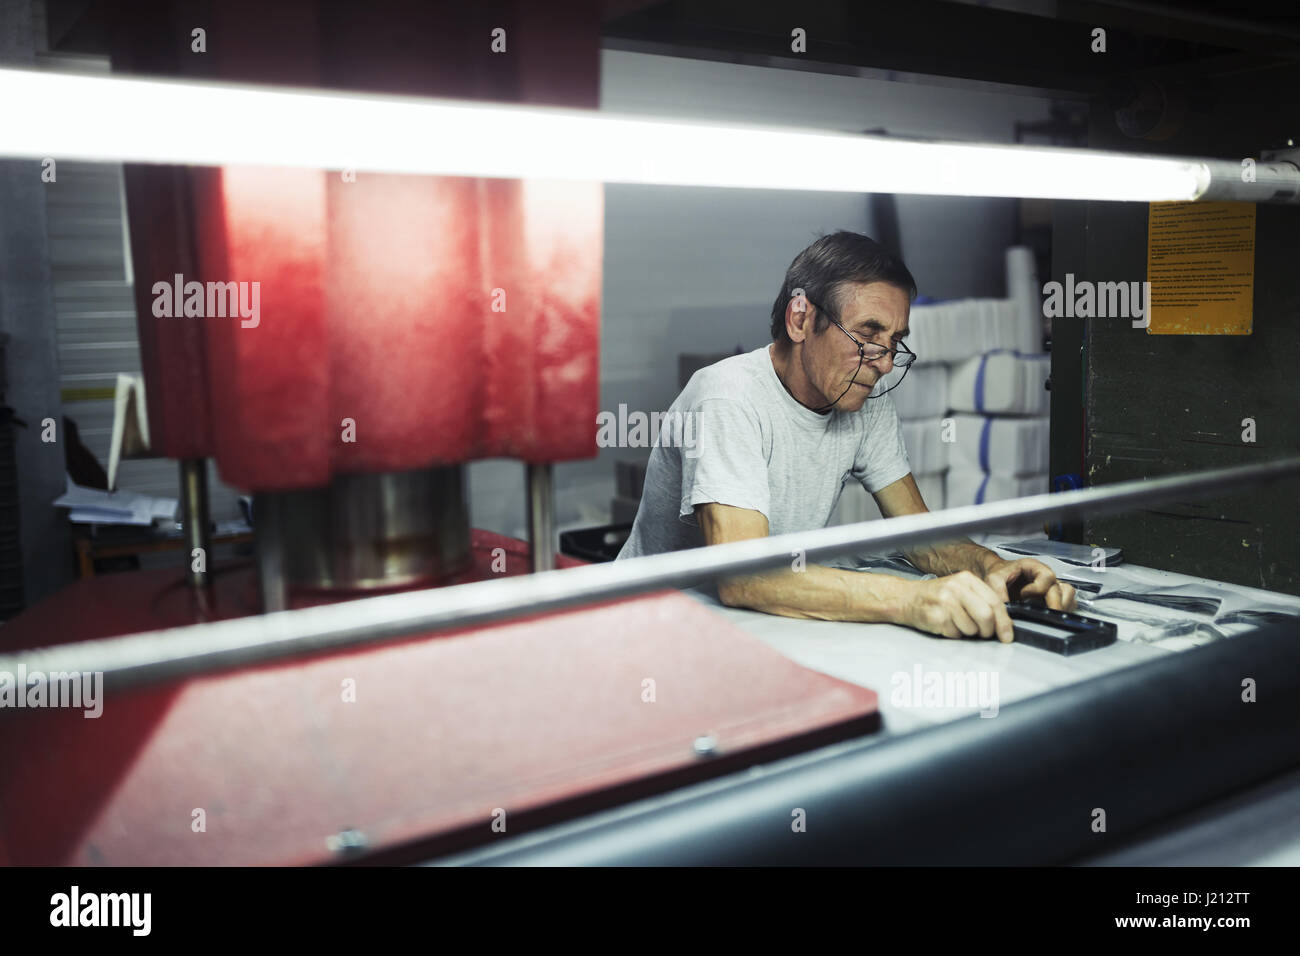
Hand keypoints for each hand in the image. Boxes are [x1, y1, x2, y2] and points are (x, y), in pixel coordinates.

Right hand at [900, 571, 1014, 642]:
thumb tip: (1003, 624)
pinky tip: (945, 625)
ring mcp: (945, 601)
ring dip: (968, 633)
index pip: (995, 602)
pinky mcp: (936, 616)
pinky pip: (956, 634)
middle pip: (986, 615)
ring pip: (972, 628)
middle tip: (983, 634)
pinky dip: (954, 635)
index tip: (1007, 635)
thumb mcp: (960, 590)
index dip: (1004, 622)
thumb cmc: (935, 597)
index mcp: (966, 579)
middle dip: (988, 630)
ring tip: (956, 624)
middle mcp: (956, 587)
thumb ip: (981, 601)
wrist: (905, 598)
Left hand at [983, 557, 1076, 611]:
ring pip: (1068, 595)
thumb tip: (1006, 610)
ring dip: (1062, 607)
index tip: (1023, 595)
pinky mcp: (1053, 597)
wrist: (998, 575)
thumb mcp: (993, 579)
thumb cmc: (999, 573)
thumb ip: (998, 591)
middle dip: (1054, 605)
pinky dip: (1062, 610)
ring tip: (1048, 616)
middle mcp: (1046, 576)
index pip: (1047, 577)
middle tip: (1044, 616)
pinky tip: (1049, 616)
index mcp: (1034, 567)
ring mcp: (1052, 586)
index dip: (1037, 589)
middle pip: (1062, 589)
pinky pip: (1067, 603)